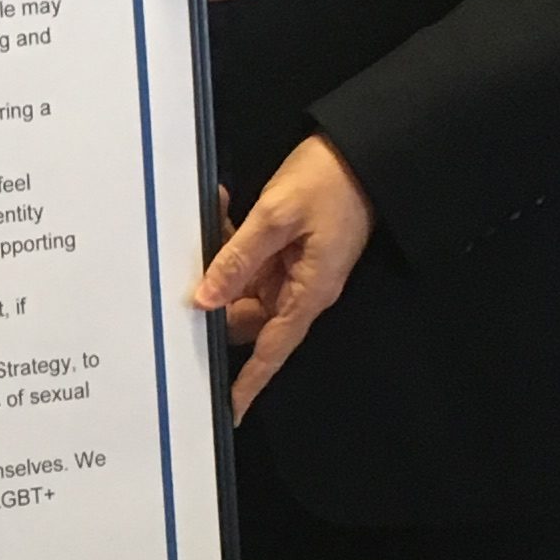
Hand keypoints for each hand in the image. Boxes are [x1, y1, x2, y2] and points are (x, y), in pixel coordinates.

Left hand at [192, 135, 372, 419]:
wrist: (362, 150)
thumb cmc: (333, 181)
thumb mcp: (276, 216)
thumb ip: (238, 258)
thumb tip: (206, 298)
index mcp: (308, 292)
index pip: (272, 350)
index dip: (249, 382)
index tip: (228, 409)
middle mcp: (302, 288)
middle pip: (248, 316)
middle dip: (218, 294)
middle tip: (198, 261)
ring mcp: (296, 270)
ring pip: (244, 284)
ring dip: (224, 258)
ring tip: (220, 216)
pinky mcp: (289, 250)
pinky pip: (252, 259)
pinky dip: (235, 240)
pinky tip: (227, 208)